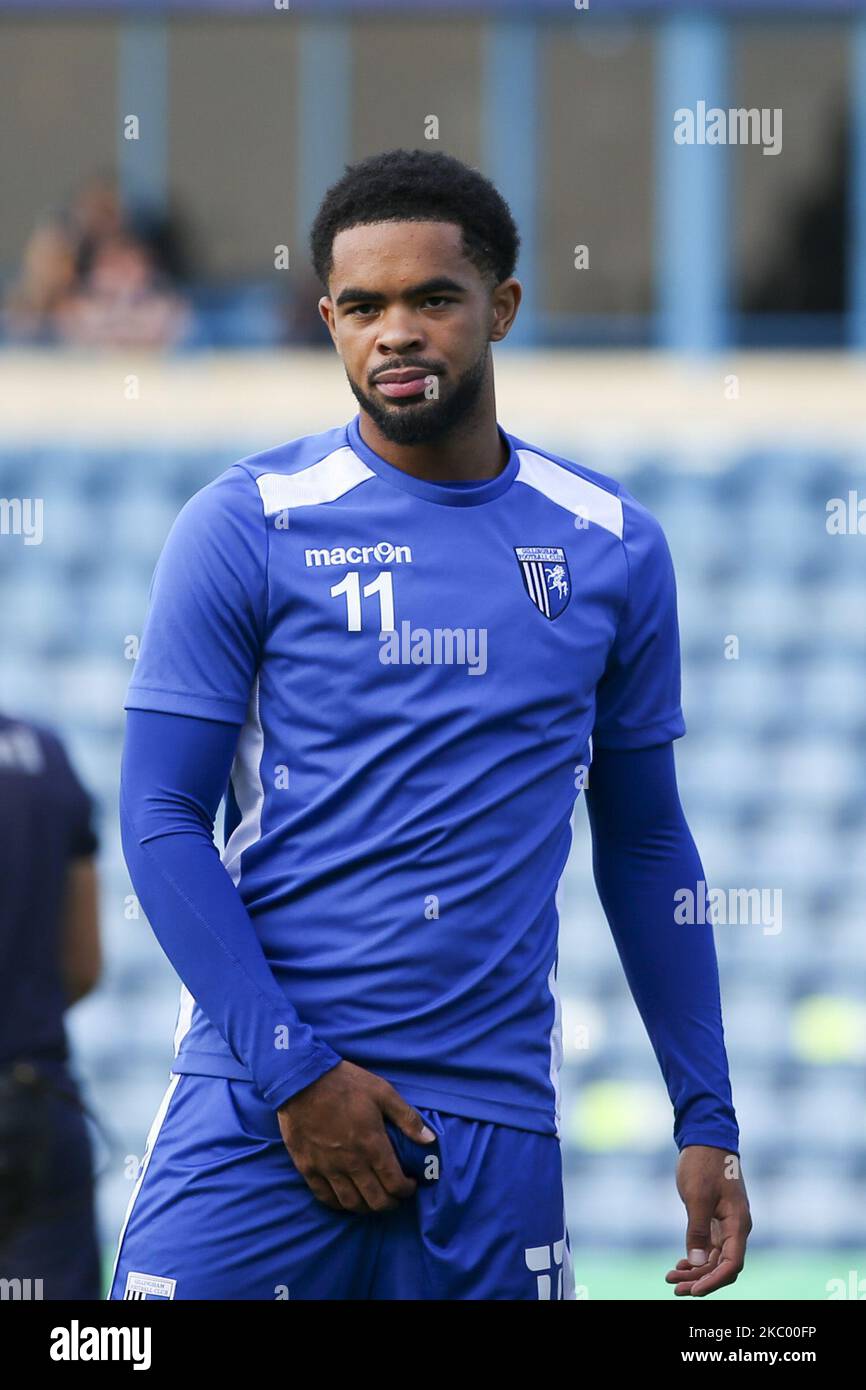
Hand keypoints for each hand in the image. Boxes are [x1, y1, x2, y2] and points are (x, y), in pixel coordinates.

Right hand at [277, 1060, 435, 1214]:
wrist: (302, 1080)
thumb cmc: (345, 1083)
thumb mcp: (382, 1092)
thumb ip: (407, 1118)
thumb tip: (430, 1140)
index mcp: (372, 1145)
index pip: (395, 1184)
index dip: (407, 1190)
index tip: (410, 1184)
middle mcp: (351, 1163)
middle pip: (376, 1200)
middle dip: (390, 1204)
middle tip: (395, 1196)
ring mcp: (327, 1168)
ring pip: (351, 1203)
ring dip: (367, 1208)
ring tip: (373, 1199)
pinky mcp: (307, 1167)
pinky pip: (325, 1197)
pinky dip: (339, 1204)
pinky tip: (346, 1198)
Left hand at [666, 1145, 751, 1295]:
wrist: (705, 1139)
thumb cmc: (703, 1164)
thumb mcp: (696, 1196)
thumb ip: (697, 1230)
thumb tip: (697, 1262)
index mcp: (738, 1223)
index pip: (731, 1264)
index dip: (714, 1281)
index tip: (694, 1291)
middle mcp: (735, 1228)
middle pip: (721, 1265)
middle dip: (700, 1280)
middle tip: (675, 1288)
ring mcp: (726, 1224)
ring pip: (713, 1258)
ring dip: (695, 1271)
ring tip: (671, 1278)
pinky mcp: (715, 1219)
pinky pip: (708, 1246)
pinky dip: (695, 1257)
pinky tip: (680, 1264)